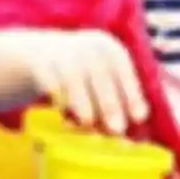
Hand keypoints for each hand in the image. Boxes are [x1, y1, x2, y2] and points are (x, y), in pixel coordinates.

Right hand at [23, 29, 148, 134]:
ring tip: (88, 125)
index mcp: (109, 48)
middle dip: (109, 104)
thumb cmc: (84, 77)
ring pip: (74, 79)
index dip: (132, 93)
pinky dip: (61, 104)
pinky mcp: (41, 62)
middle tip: (116, 130)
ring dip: (83, 104)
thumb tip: (129, 132)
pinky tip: (67, 120)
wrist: (40, 54)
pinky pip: (53, 85)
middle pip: (100, 74)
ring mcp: (63, 51)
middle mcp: (86, 46)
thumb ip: (118, 102)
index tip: (139, 118)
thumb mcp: (104, 80)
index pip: (122, 69)